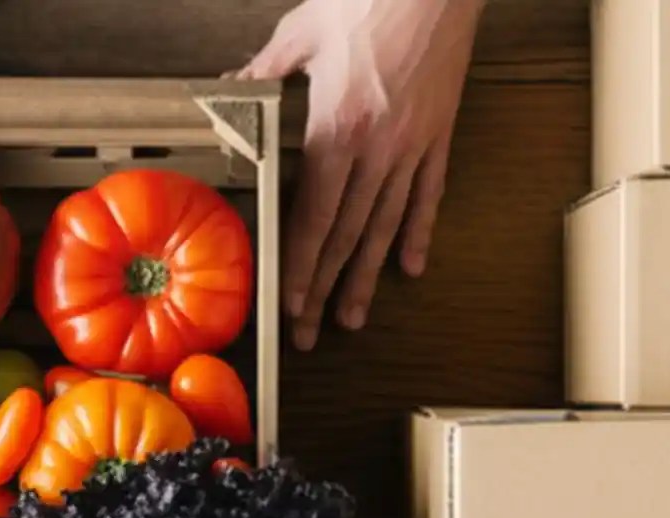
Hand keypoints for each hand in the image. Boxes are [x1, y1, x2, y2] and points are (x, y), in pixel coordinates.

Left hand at [236, 0, 482, 350]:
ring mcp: (412, 148)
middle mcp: (377, 150)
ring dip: (367, 277)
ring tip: (353, 318)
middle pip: (346, 235)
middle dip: (324, 289)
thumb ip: (265, 69)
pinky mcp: (438, 136)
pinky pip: (428, 196)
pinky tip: (411, 268)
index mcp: (337, 128)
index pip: (314, 215)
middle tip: (310, 332)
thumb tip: (231, 89)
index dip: (301, 264)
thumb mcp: (305, 32)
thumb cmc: (370, 1)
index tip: (289, 303)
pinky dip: (419, 233)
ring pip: (386, 227)